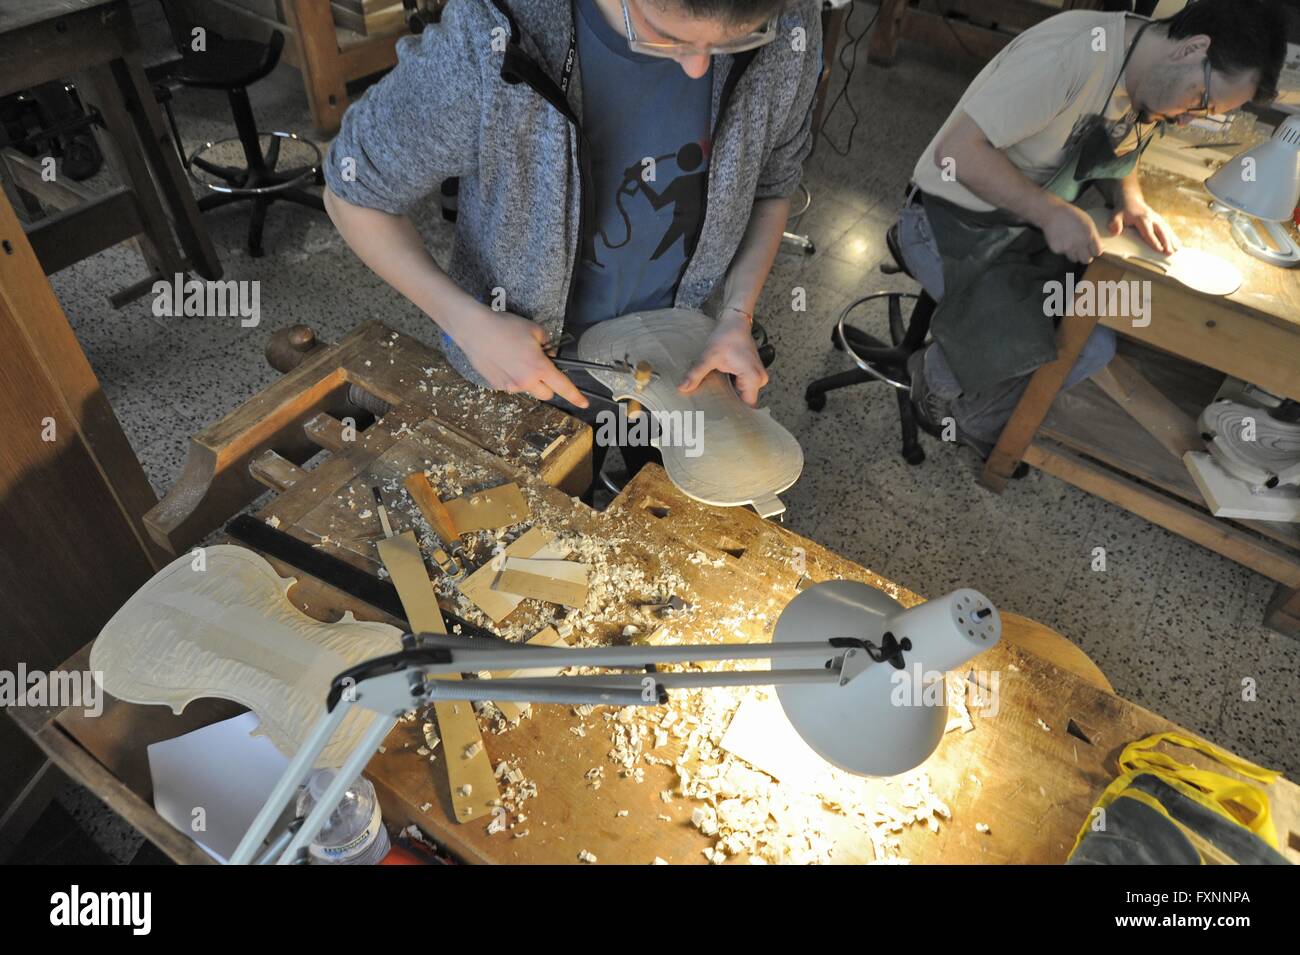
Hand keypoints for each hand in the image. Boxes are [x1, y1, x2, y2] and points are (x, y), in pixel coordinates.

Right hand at [451, 307, 586, 407]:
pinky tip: (504, 362)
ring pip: (528, 390)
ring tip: (517, 360)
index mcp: (539, 368)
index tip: (584, 403)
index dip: (576, 396)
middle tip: (541, 368)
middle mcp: (526, 381)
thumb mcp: (535, 330)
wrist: (474, 329)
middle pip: (546, 394)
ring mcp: (510, 386)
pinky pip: (511, 386)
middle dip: (548, 385)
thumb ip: (547, 345)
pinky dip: (513, 378)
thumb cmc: (505, 326)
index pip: (563, 387)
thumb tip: (549, 354)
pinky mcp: (496, 386)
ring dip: (529, 381)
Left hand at [679, 308, 767, 406]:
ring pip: (742, 395)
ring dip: (729, 397)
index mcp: (752, 378)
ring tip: (713, 401)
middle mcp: (758, 379)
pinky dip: (730, 389)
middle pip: (744, 402)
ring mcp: (756, 376)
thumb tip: (683, 387)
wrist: (735, 321)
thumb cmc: (727, 335)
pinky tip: (719, 389)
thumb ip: (696, 373)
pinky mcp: (751, 373)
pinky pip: (741, 388)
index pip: (746, 407)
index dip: (732, 413)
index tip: (717, 419)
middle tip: (710, 412)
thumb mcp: (709, 356)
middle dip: (728, 406)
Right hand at [1042, 202, 1103, 263]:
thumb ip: (1093, 236)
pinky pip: (1063, 254)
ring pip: (1074, 259)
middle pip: (1086, 260)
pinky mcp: (1057, 249)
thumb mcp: (1088, 223)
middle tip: (1082, 252)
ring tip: (1070, 244)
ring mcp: (1068, 247)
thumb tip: (1098, 247)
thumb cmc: (1072, 216)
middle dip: (1085, 257)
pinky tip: (1061, 239)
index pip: (1097, 252)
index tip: (1092, 250)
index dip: (1094, 252)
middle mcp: (1079, 243)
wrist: (1054, 214)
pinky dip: (1063, 249)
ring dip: (1074, 254)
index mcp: (1089, 235)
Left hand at [1108, 199, 1180, 255]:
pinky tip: (1178, 244)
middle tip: (1170, 252)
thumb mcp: (1115, 216)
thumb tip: (1115, 232)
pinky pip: (1168, 228)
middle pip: (1161, 231)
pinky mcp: (1160, 220)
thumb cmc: (1122, 210)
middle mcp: (1152, 218)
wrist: (1130, 199)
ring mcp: (1157, 218)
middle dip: (1166, 242)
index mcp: (1142, 218)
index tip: (1159, 249)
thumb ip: (1114, 223)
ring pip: (1166, 230)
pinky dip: (1173, 236)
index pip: (1148, 232)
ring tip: (1177, 250)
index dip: (1154, 241)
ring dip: (1172, 240)